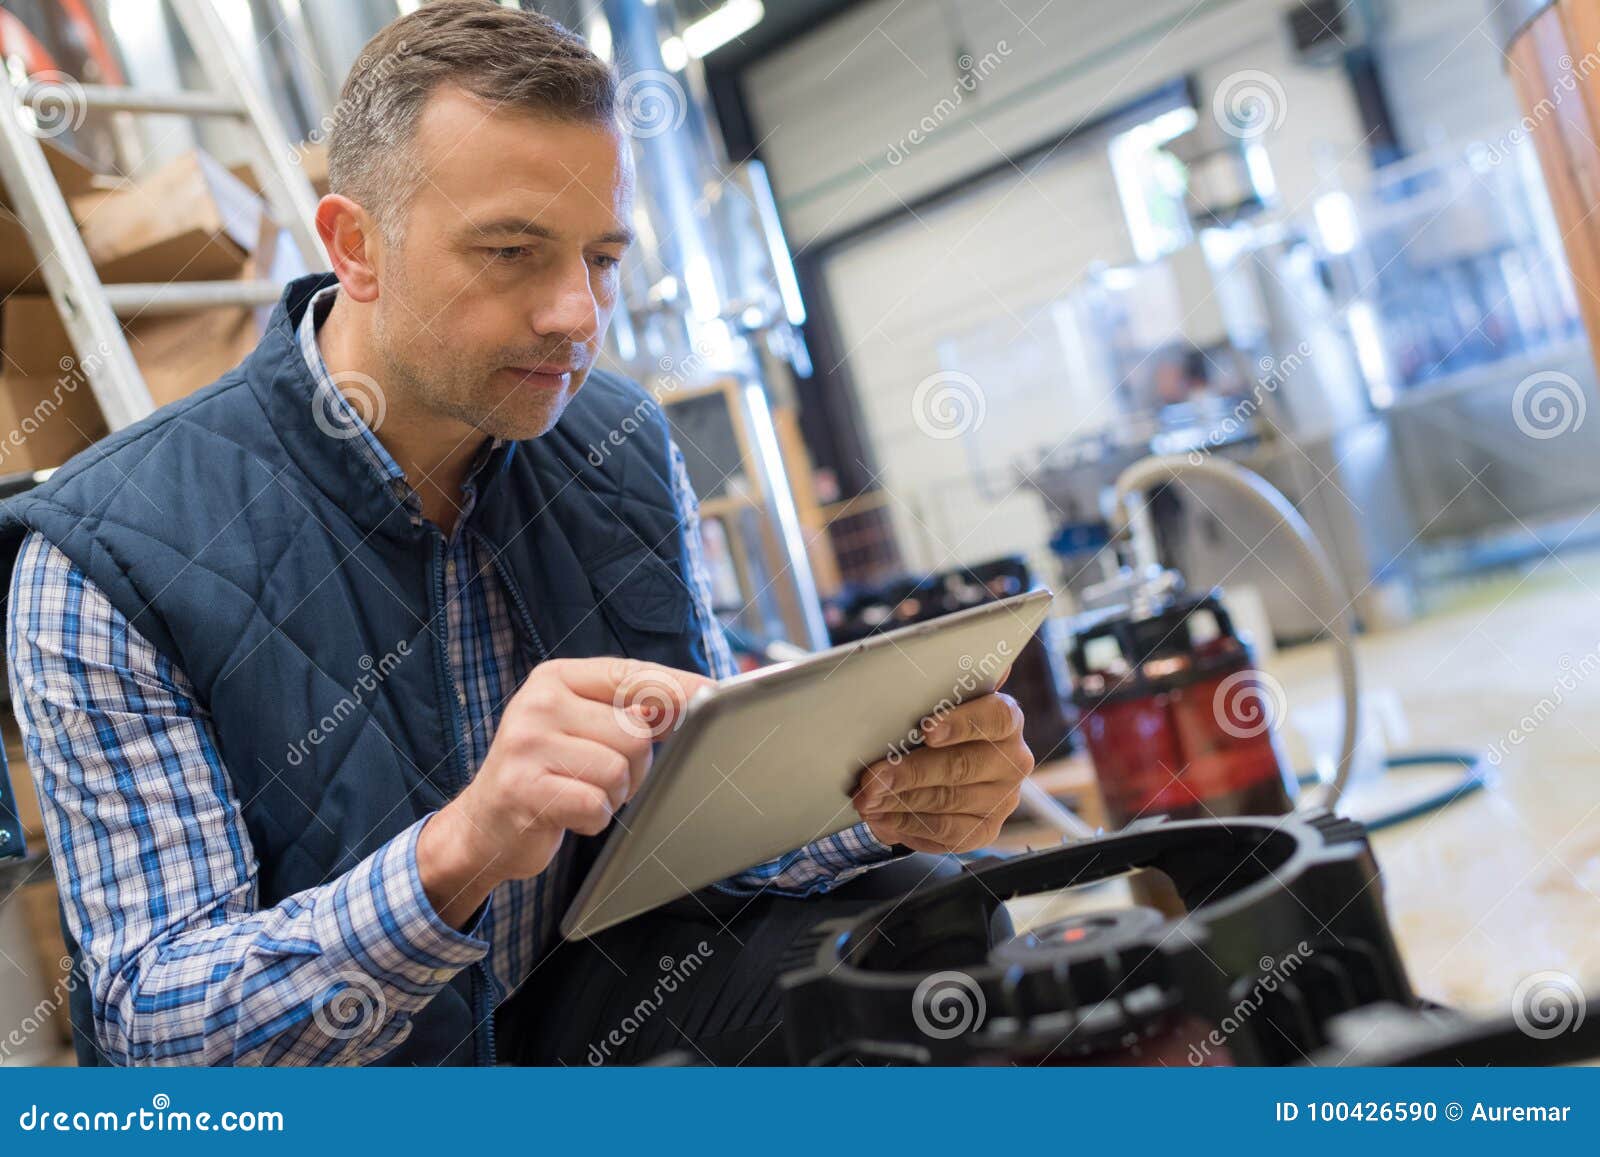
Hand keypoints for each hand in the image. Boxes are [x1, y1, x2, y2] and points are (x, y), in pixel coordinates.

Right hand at [417, 657, 711, 927]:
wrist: (483, 826)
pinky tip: (571, 814)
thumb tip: (697, 697)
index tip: (716, 695)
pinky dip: (594, 818)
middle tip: (606, 776)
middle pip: (635, 730)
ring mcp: (527, 744)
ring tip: (584, 793)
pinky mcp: (523, 789)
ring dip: (615, 794)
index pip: (632, 675)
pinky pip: (595, 804)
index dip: (678, 689)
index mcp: (557, 678)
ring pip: (619, 769)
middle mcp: (539, 702)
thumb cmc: (548, 772)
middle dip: (636, 765)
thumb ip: (630, 708)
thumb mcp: (581, 725)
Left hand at [851, 692, 1032, 853]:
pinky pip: (945, 833)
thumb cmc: (935, 725)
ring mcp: (1002, 799)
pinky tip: (881, 817)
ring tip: (866, 798)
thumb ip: (941, 683)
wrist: (943, 767)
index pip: (996, 717)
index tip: (926, 729)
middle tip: (871, 777)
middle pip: (962, 766)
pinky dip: (907, 825)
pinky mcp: (985, 830)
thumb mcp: (938, 700)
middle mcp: (1012, 760)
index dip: (961, 722)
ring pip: (948, 802)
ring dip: (900, 801)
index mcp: (1007, 719)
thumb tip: (940, 650)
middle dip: (909, 773)